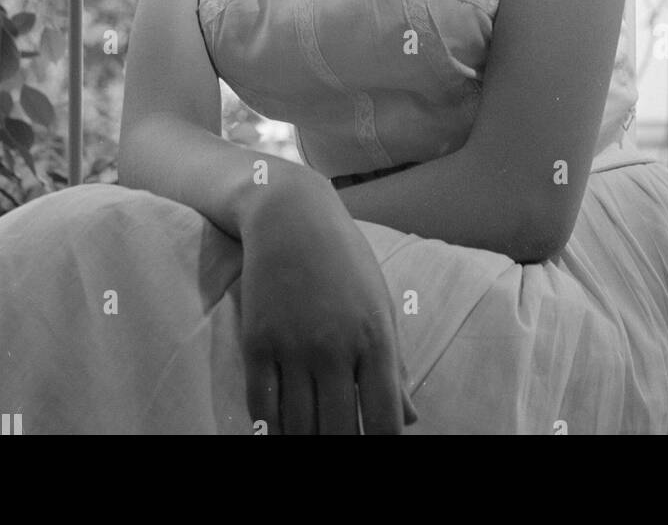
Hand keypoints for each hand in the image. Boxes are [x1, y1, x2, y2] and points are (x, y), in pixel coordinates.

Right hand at [239, 173, 414, 434]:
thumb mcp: (381, 305)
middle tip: (342, 444)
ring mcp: (293, 346)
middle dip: (342, 450)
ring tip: (314, 438)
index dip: (383, 446)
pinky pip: (262, 407)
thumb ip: (394, 365)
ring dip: (306, 443)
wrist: (291, 216)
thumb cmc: (345, 260)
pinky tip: (280, 432)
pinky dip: (271, 429)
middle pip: (339, 433)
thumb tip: (410, 419)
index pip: (384, 419)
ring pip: (298, 428)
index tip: (376, 448)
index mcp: (375, 338)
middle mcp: (335, 348)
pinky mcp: (257, 342)